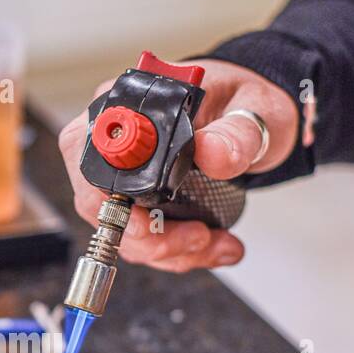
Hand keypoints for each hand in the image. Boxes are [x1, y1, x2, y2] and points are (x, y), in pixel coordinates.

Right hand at [57, 59, 298, 272]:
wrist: (253, 114)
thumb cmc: (244, 100)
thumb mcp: (254, 106)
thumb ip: (237, 130)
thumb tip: (212, 152)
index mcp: (131, 102)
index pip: (99, 152)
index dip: (112, 194)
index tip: (143, 223)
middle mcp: (116, 137)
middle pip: (99, 202)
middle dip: (148, 237)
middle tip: (197, 238)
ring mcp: (121, 173)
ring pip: (120, 230)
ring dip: (169, 250)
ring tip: (215, 243)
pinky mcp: (135, 200)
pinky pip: (142, 239)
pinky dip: (177, 253)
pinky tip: (214, 247)